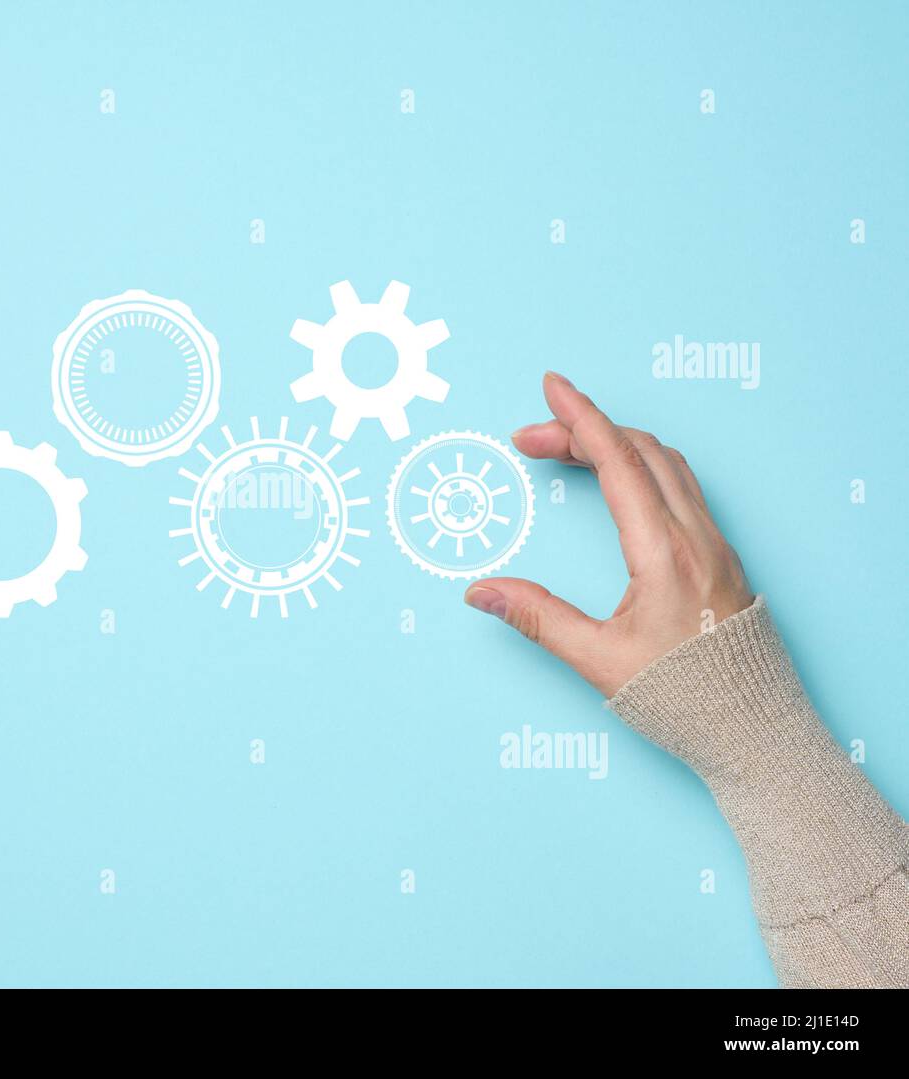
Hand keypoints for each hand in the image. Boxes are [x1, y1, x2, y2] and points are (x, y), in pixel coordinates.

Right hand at [464, 372, 753, 696]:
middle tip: (533, 437)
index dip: (580, 417)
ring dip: (616, 444)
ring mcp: (715, 545)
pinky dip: (643, 467)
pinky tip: (621, 484)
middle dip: (584, 429)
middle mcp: (696, 537)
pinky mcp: (721, 559)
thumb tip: (481, 592)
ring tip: (570, 452)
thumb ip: (538, 619)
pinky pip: (683, 488)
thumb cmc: (687, 700)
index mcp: (664, 551)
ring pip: (667, 464)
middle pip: (640, 451)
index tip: (553, 385)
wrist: (758, 733)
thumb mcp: (599, 660)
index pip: (618, 461)